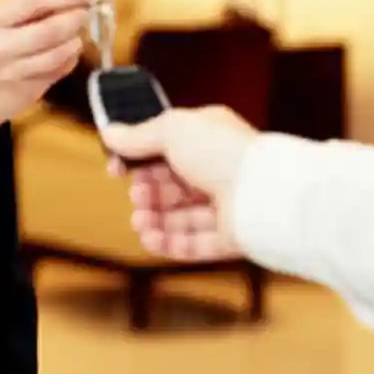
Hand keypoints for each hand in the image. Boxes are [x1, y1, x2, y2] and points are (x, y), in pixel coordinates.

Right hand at [0, 0, 99, 163]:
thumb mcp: (6, 20)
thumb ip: (40, 8)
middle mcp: (0, 43)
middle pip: (51, 29)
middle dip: (76, 19)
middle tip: (88, 13)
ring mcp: (13, 70)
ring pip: (60, 53)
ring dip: (75, 42)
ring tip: (74, 36)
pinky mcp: (27, 90)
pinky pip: (61, 69)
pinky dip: (70, 59)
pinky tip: (64, 55)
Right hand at [99, 106, 257, 260]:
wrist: (264, 190)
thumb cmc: (222, 150)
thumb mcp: (171, 130)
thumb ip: (137, 136)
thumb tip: (109, 134)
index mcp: (208, 139)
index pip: (167, 151)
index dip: (140, 161)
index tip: (118, 169)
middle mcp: (218, 172)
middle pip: (172, 187)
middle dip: (148, 193)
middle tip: (137, 196)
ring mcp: (226, 207)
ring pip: (181, 218)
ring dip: (154, 220)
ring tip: (139, 222)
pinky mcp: (231, 238)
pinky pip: (194, 244)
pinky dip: (169, 243)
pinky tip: (149, 239)